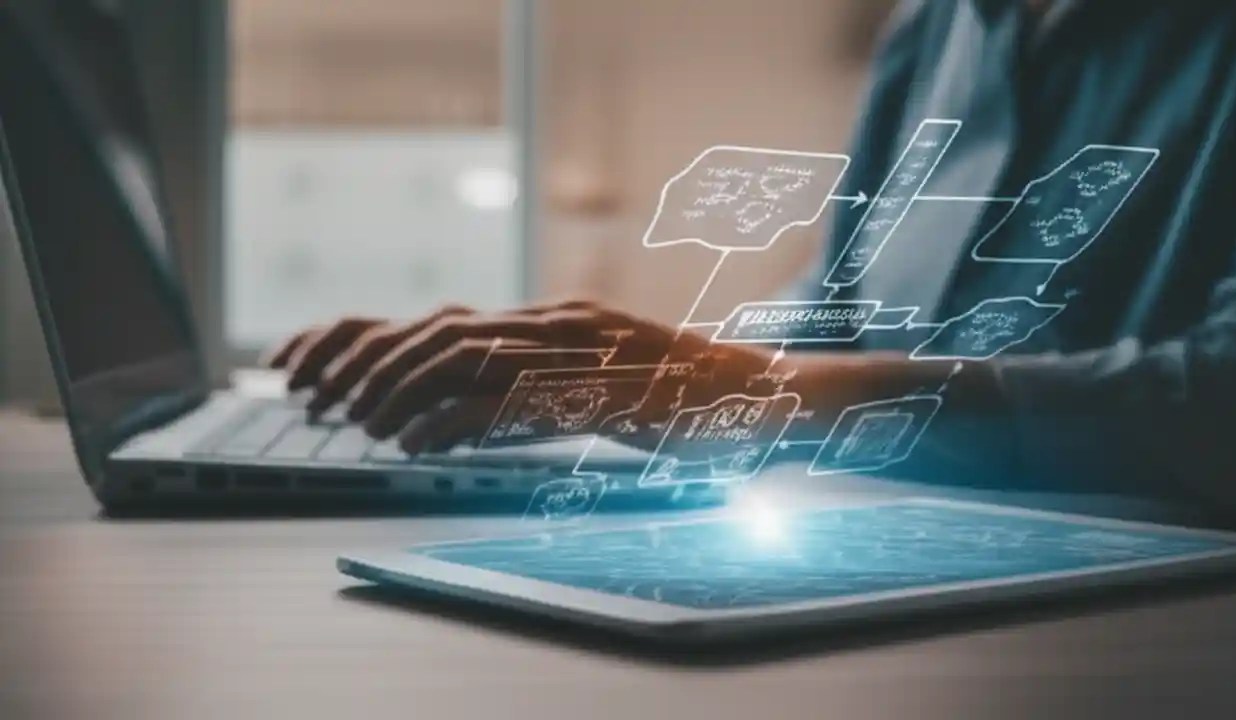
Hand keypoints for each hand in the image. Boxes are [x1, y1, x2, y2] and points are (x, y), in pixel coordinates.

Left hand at [267, 300, 775, 453]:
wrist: (760, 394)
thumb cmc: (679, 397)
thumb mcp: (594, 383)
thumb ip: (534, 387)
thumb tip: (459, 416)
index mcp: (548, 321)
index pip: (440, 320)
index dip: (371, 338)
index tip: (320, 364)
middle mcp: (553, 324)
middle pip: (437, 329)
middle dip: (366, 361)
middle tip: (318, 396)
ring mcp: (575, 353)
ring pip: (461, 357)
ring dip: (400, 391)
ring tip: (362, 425)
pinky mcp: (596, 391)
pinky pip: (508, 401)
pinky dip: (453, 421)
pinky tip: (419, 444)